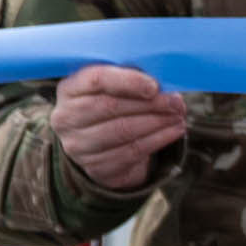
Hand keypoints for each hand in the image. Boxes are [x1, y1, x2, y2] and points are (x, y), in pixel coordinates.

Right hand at [55, 64, 191, 192]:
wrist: (104, 146)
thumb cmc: (115, 105)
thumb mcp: (117, 86)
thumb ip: (134, 78)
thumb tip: (164, 84)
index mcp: (70, 89)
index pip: (96, 80)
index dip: (128, 81)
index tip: (155, 86)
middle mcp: (66, 117)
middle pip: (110, 107)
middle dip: (150, 104)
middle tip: (176, 103)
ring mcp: (77, 145)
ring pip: (122, 131)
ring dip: (157, 123)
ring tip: (178, 117)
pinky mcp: (95, 167)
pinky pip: (131, 152)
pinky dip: (158, 140)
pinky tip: (174, 132)